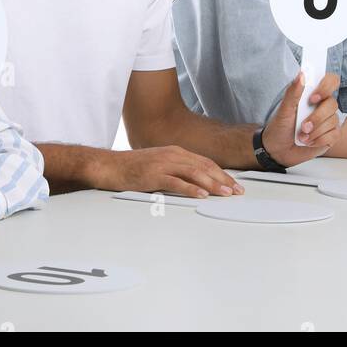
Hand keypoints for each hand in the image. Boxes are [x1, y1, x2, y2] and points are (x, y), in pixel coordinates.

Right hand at [103, 145, 243, 197]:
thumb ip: (177, 169)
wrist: (110, 166)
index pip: (205, 162)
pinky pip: (176, 182)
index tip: (234, 184)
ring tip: (225, 193)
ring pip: (194, 173)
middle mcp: (172, 155)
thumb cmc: (133, 167)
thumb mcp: (160, 163)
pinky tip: (201, 195)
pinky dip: (191, 188)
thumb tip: (196, 181)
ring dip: (212, 184)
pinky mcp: (154, 175)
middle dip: (223, 179)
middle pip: (204, 166)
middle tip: (236, 191)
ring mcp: (163, 164)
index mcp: (176, 152)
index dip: (221, 173)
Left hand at [260, 71, 341, 166]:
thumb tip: (301, 75)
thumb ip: (293, 92)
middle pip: (332, 104)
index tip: (312, 98)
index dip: (326, 86)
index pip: (331, 81)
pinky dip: (318, 140)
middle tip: (303, 126)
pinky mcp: (332, 136)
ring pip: (333, 121)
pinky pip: (334, 135)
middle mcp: (324, 106)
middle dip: (316, 117)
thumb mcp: (284, 110)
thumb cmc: (280, 127)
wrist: (278, 150)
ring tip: (301, 136)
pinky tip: (308, 142)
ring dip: (315, 131)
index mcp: (314, 95)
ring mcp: (329, 121)